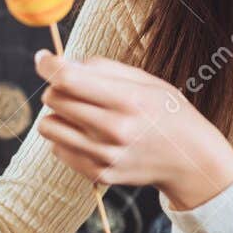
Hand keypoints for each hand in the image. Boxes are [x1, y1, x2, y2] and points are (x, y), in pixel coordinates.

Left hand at [35, 51, 232, 210]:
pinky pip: (57, 149)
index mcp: (128, 100)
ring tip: (79, 114)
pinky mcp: (98, 174)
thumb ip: (104, 69)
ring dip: (57, 115)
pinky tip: (89, 136)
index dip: (48, 65)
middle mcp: (114, 130)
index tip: (43, 59)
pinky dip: (66, 138)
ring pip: (47, 126)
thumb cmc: (165, 112)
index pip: (68, 79)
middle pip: (53, 99)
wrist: (190, 160)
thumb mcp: (146, 81)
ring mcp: (105, 155)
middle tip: (73, 88)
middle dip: (57, 88)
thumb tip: (62, 62)